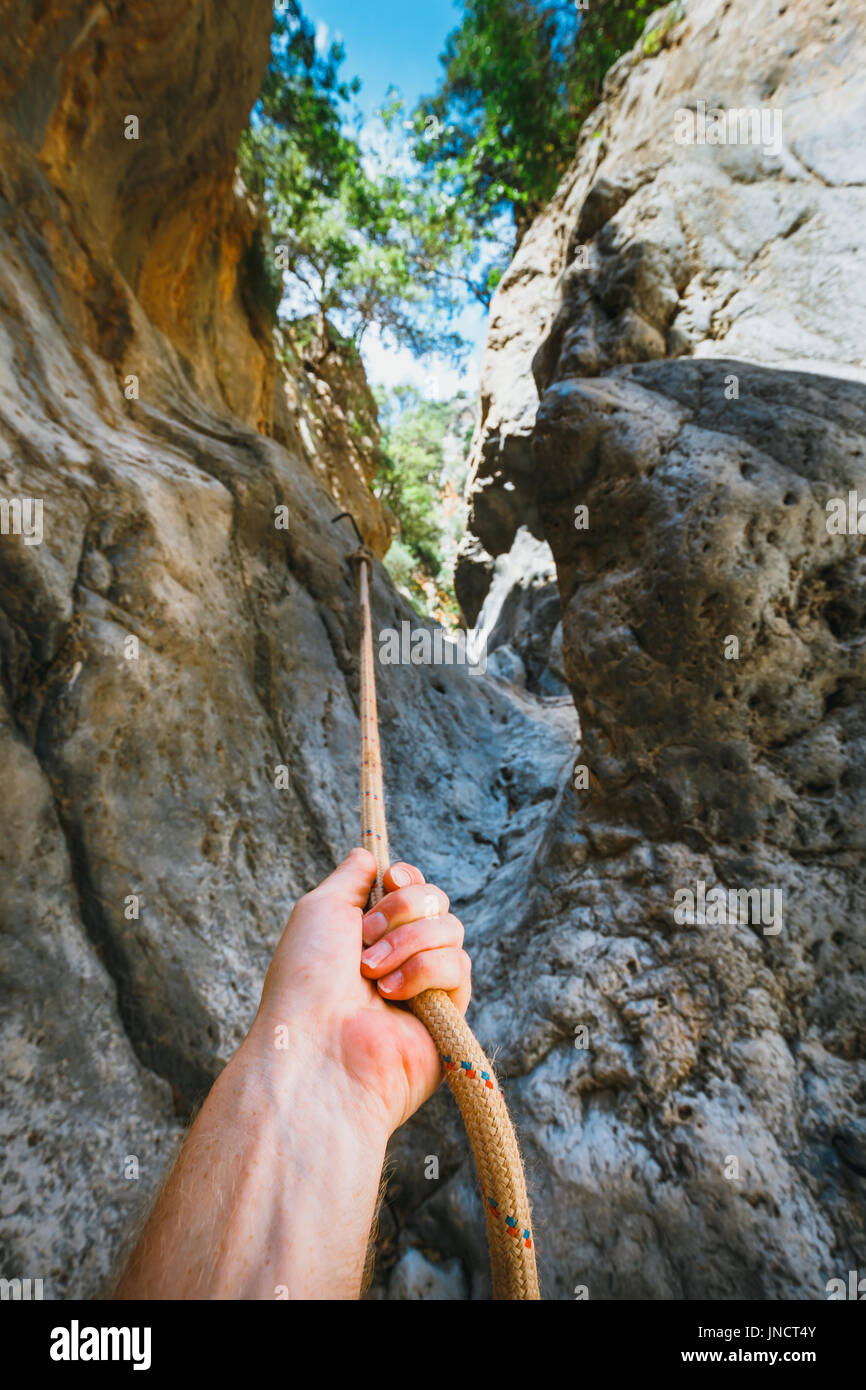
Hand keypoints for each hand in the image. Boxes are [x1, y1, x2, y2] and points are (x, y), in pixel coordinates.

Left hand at [242, 848, 470, 1136]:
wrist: (317, 1047)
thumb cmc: (307, 979)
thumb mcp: (321, 909)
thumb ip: (353, 875)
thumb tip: (375, 856)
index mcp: (370, 934)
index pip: (413, 889)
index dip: (407, 879)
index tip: (391, 880)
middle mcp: (400, 958)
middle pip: (437, 901)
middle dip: (402, 909)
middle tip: (366, 938)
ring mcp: (426, 987)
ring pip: (451, 930)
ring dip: (408, 942)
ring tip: (372, 975)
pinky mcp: (449, 1016)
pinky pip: (459, 967)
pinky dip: (424, 972)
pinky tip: (393, 996)